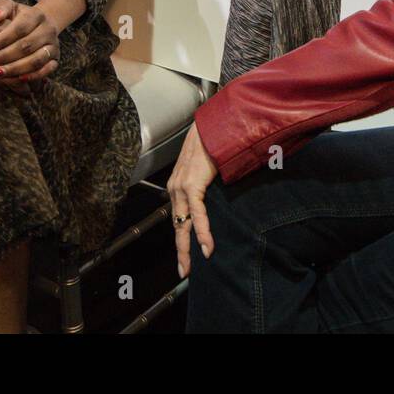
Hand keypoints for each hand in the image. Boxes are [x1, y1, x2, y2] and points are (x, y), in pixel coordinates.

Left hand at [0, 0, 60, 86]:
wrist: (37, 26)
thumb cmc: (17, 17)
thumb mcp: (8, 7)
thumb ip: (0, 7)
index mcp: (36, 15)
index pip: (20, 28)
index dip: (3, 39)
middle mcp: (48, 30)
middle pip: (26, 45)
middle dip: (4, 56)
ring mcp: (53, 46)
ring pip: (36, 60)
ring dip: (15, 69)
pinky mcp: (55, 59)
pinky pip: (47, 70)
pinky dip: (33, 76)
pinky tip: (17, 79)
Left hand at [167, 124, 217, 278]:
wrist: (215, 123)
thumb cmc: (214, 141)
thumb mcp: (208, 167)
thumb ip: (208, 184)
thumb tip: (218, 199)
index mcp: (178, 183)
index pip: (178, 216)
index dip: (182, 238)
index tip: (186, 256)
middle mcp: (175, 186)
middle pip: (177, 225)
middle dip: (181, 250)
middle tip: (184, 270)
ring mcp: (181, 186)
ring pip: (184, 223)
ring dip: (189, 247)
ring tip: (193, 265)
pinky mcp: (191, 184)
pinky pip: (197, 214)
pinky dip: (203, 232)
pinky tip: (207, 246)